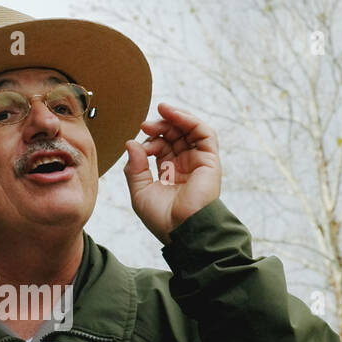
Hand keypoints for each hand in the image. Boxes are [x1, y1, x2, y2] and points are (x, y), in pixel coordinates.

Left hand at [123, 102, 221, 242]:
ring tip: (161, 110)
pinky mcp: (210, 160)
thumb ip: (134, 168)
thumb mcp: (140, 192)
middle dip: (160, 126)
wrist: (182, 230)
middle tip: (145, 125)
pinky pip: (204, 133)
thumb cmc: (162, 218)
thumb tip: (131, 143)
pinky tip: (174, 115)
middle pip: (175, 135)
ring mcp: (198, 161)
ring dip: (175, 117)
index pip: (161, 145)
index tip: (138, 144)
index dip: (149, 140)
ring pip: (190, 130)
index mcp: (169, 172)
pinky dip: (190, 120)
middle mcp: (185, 165)